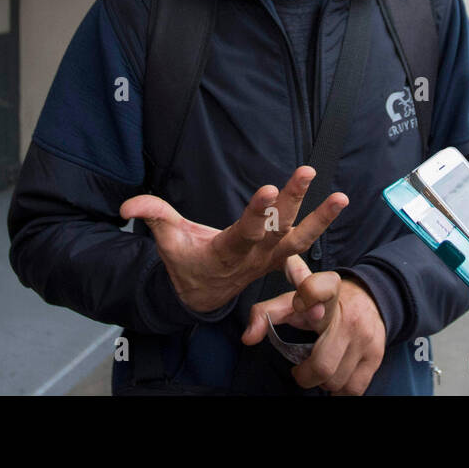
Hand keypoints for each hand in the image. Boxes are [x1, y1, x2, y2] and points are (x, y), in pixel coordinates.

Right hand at [120, 166, 346, 314]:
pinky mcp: (279, 257)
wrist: (202, 295)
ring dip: (320, 219)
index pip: (245, 232)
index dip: (257, 213)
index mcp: (226, 253)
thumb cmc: (185, 262)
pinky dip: (321, 225)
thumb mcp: (166, 241)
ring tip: (340, 197)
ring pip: (298, 239)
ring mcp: (270, 259)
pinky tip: (337, 202)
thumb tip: (127, 204)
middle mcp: (254, 257)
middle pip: (277, 229)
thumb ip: (153, 216)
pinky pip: (304, 242)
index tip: (269, 189)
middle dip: (293, 201)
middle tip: (307, 172)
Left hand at [242, 254, 385, 394]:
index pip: (320, 287)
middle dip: (305, 375)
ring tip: (320, 368)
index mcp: (327, 293)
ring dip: (322, 382)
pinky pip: (353, 388)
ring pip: (335, 380)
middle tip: (300, 370)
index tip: (300, 304)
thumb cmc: (323, 303)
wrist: (370, 297)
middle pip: (322, 364)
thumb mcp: (295, 299)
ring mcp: (365, 336)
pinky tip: (336, 376)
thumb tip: (247, 338)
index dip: (309, 295)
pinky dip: (340, 389)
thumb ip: (267, 313)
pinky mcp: (376, 354)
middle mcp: (348, 315)